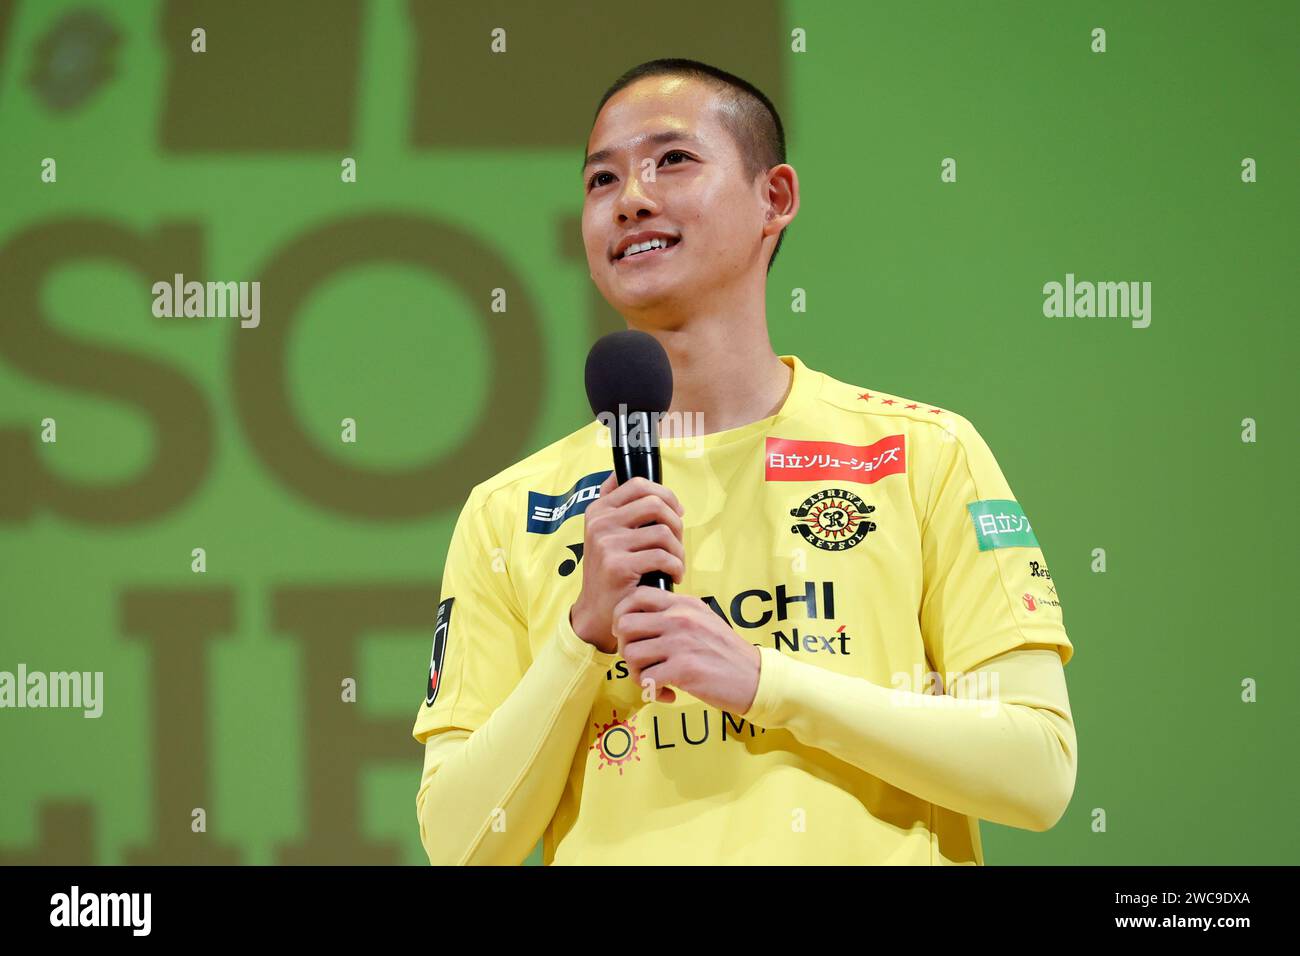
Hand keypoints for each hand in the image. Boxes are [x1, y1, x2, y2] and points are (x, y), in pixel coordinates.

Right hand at [569, 474, 684, 654]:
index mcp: (599, 510)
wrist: (598, 611)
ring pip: (662, 531)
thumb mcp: (606, 533)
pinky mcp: (618, 566)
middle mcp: (600, 523)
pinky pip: (662, 556)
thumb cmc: (612, 571)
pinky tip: (673, 576)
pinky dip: (676, 567)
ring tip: (676, 563)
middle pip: (655, 503)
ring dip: (678, 549)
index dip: (665, 495)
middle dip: (676, 522)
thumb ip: (616, 504)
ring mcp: (607, 543)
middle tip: (677, 542)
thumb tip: (628, 475)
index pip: (638, 484)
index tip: (675, 512)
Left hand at [611, 586, 761, 712]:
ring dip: (638, 673)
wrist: (756, 678)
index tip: (630, 635)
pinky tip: (668, 693)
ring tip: (655, 680)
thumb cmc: (726, 654)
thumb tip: (642, 618)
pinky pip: (646, 679)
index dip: (623, 616)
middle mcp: (680, 618)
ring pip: (630, 654)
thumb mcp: (704, 620)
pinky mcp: (684, 669)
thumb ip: (676, 614)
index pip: (636, 596)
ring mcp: (681, 642)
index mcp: (684, 604)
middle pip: (624, 625)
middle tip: (641, 663)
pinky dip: (653, 691)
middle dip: (626, 648)